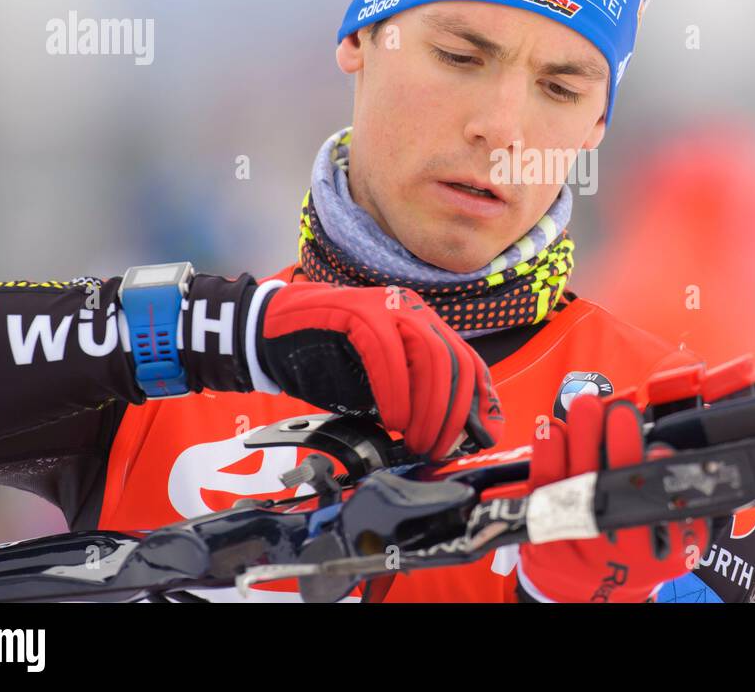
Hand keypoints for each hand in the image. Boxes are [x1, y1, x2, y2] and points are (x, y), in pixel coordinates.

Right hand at [256, 283, 502, 458]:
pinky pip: (388, 352)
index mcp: (424, 327)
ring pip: (430, 355)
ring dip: (428, 406)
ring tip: (415, 439)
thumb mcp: (381, 388)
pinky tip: (391, 419)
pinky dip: (395, 391)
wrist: (271, 334)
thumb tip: (450, 436)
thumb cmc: (327, 363)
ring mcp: (388, 306)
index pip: (467, 362)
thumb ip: (414, 401)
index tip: (483, 437)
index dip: (480, 402)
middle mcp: (414, 311)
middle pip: (454, 362)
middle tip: (437, 448)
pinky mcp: (360, 310)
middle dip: (452, 413)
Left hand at [517, 393, 709, 601]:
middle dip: (615, 445)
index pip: (650, 507)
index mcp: (645, 551)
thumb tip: (665, 457)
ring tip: (588, 406)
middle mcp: (604, 546)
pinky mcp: (539, 529)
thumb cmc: (635, 557)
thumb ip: (681, 511)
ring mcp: (568, 536)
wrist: (588, 591)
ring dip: (579, 438)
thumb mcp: (672, 547)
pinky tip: (553, 430)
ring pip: (572, 481)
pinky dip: (546, 455)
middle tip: (620, 410)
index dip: (653, 474)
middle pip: (608, 488)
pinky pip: (540, 486)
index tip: (657, 444)